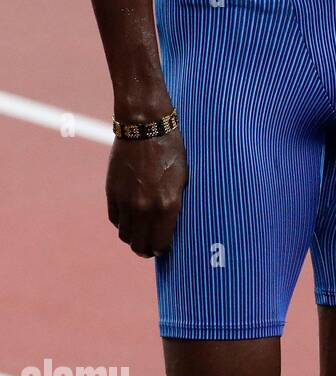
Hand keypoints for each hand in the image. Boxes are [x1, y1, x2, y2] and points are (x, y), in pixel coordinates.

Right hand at [106, 130, 188, 256]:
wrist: (145, 127)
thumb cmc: (171, 149)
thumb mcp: (182, 177)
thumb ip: (175, 203)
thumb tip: (170, 225)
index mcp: (167, 205)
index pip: (161, 244)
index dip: (163, 249)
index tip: (165, 247)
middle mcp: (144, 208)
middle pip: (140, 245)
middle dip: (147, 249)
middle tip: (152, 246)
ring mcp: (126, 202)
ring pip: (125, 235)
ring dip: (133, 237)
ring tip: (141, 232)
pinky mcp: (112, 194)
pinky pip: (115, 219)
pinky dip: (123, 222)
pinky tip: (131, 216)